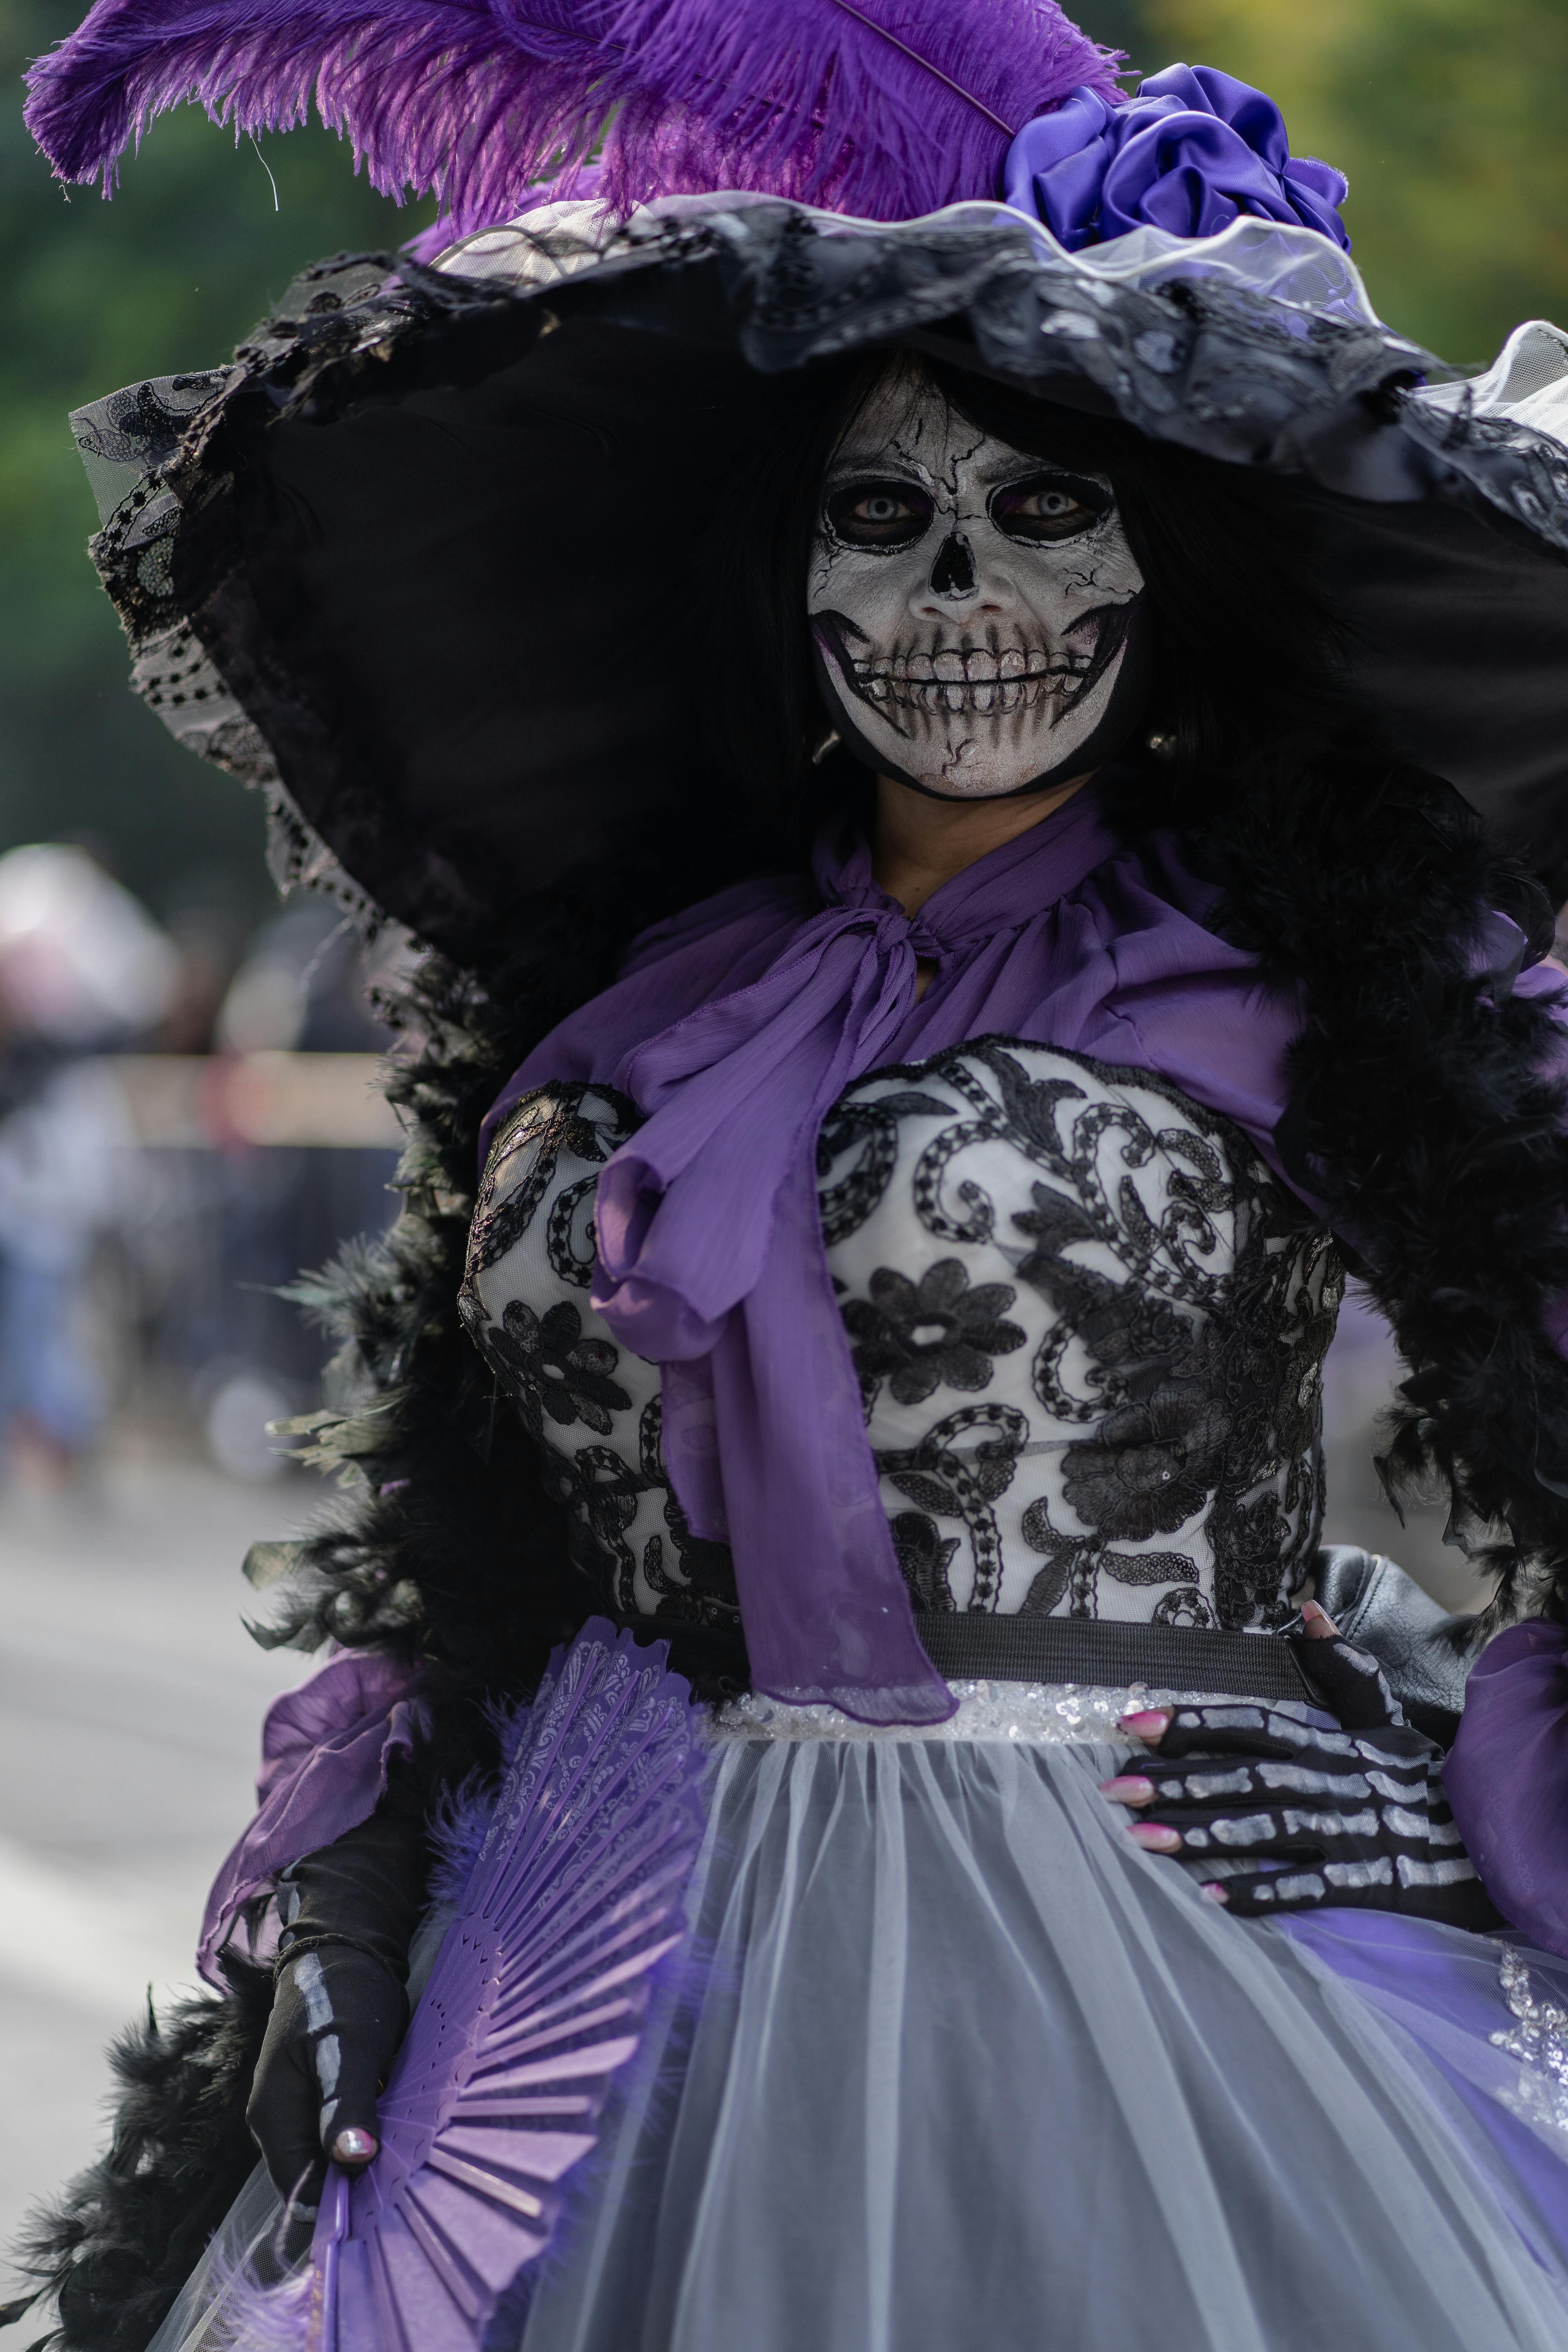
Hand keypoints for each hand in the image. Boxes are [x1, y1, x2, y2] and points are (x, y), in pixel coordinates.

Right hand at [246, 1944, 406, 2203]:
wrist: (344, 1950)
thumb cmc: (342, 1992)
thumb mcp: (348, 2045)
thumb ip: (346, 2102)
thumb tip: (351, 2160)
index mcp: (273, 2116)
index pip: (298, 2190)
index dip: (338, 2204)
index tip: (383, 2203)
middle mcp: (280, 2122)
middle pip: (315, 2181)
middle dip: (355, 2187)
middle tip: (404, 2181)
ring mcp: (301, 2112)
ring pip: (332, 2162)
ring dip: (365, 2166)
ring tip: (407, 2162)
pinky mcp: (324, 2101)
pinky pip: (342, 2139)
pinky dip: (368, 2142)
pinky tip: (400, 2138)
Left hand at [1099, 1603, 1497, 1926]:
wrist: (1493, 1836)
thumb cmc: (1425, 1777)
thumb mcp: (1387, 1717)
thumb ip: (1343, 1667)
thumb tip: (1309, 1607)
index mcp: (1330, 1742)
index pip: (1250, 1722)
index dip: (1192, 1721)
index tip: (1132, 1723)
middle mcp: (1332, 1781)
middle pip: (1244, 1775)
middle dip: (1176, 1781)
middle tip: (1112, 1789)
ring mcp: (1350, 1830)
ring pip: (1265, 1828)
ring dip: (1201, 1835)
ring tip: (1142, 1841)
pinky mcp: (1370, 1879)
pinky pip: (1308, 1885)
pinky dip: (1262, 1893)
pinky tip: (1212, 1901)